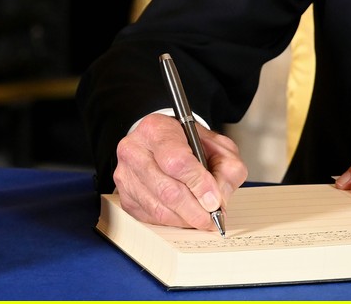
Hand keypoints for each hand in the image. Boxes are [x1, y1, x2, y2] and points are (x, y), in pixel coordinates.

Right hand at [113, 113, 247, 230]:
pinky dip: (172, 221)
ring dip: (185, 219)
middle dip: (194, 209)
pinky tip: (185, 217)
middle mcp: (135, 150)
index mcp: (157, 129)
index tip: (214, 200)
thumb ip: (226, 166)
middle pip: (167, 189)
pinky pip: (150, 217)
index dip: (198, 184)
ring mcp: (125, 174)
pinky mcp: (124, 196)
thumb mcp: (217, 145)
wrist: (165, 141)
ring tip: (202, 219)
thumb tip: (218, 199)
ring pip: (158, 207)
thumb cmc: (190, 143)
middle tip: (212, 218)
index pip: (177, 162)